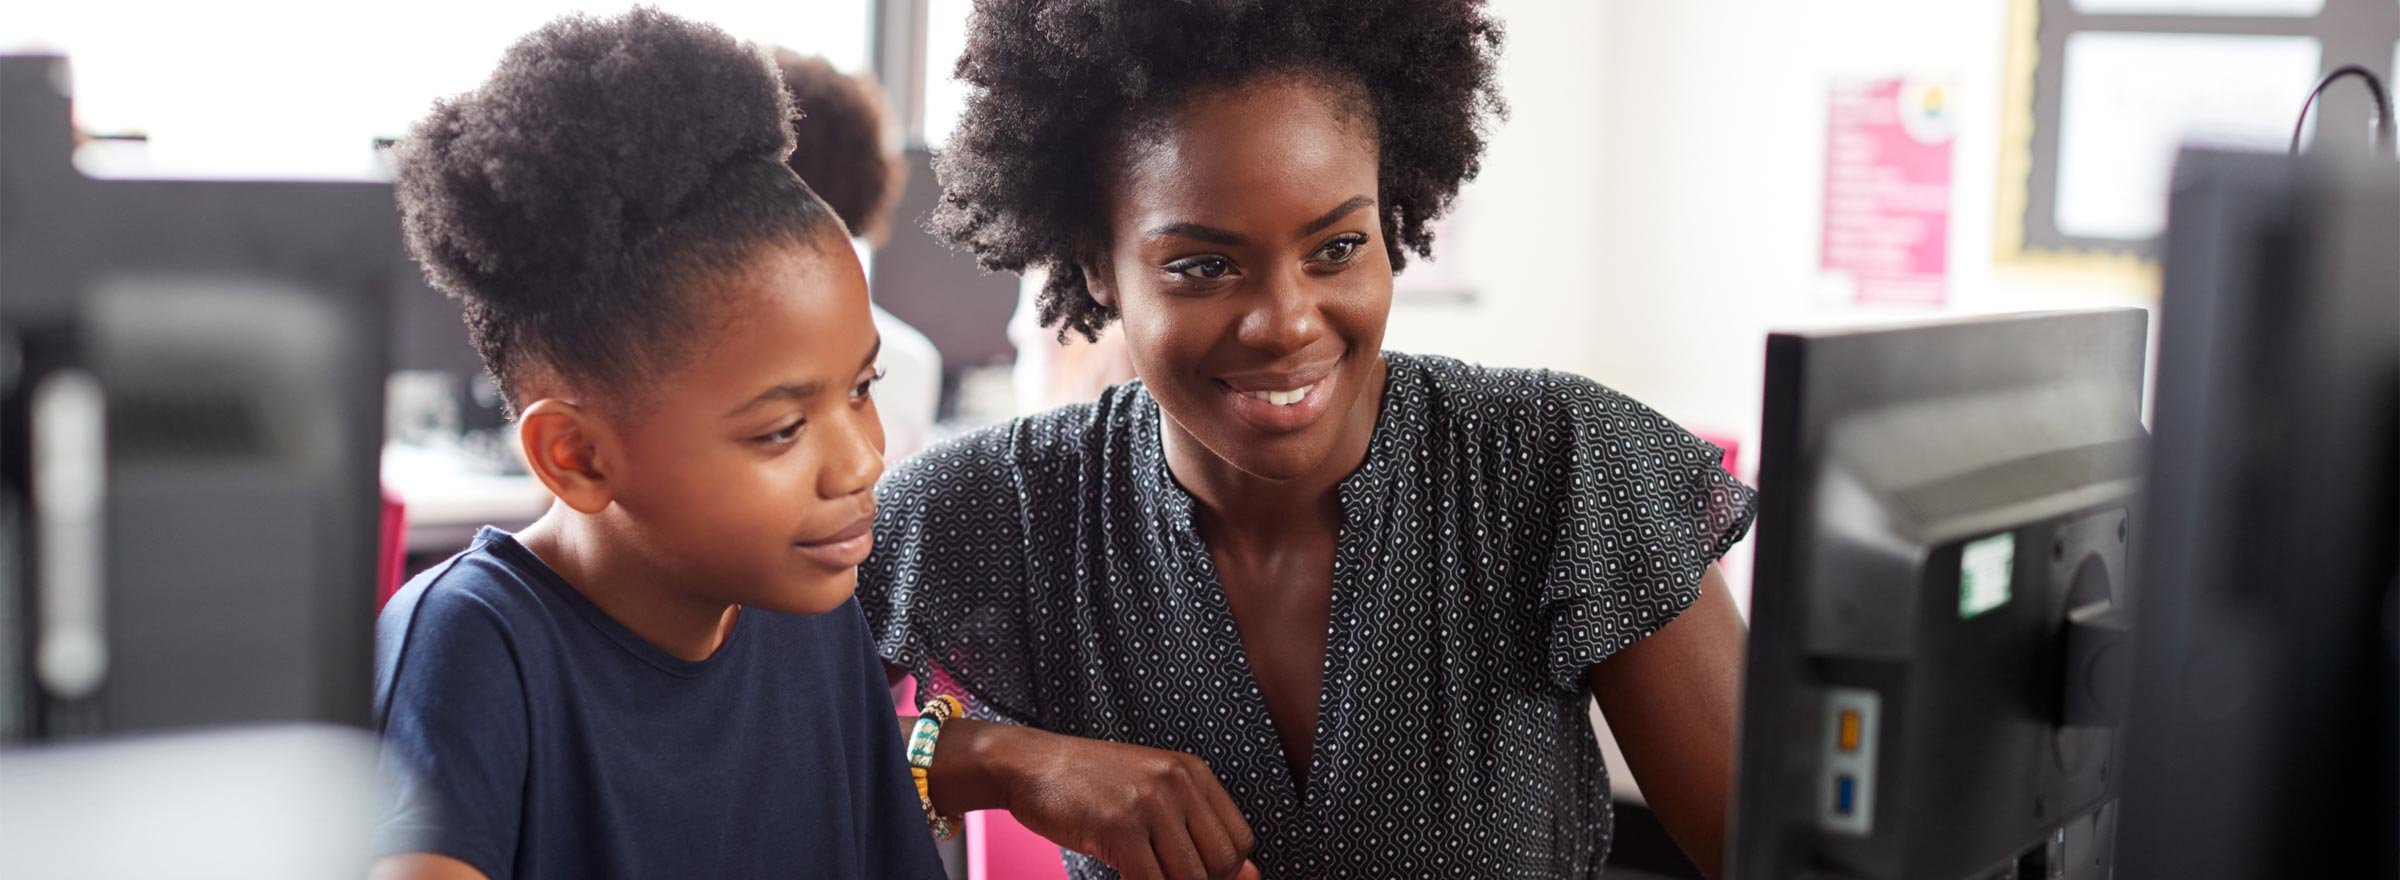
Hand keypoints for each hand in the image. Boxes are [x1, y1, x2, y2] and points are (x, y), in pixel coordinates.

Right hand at [940, 722, 1258, 879]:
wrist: (1030, 764)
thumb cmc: (1091, 785)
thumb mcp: (1152, 795)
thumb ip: (1199, 832)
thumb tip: (1254, 876)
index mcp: (1193, 772)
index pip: (1240, 839)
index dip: (1223, 871)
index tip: (1192, 874)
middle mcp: (1177, 782)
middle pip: (1221, 863)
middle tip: (1161, 874)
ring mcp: (1148, 802)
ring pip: (1190, 877)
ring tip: (1142, 874)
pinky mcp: (1118, 826)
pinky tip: (1125, 877)